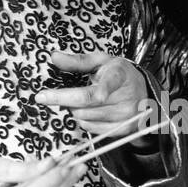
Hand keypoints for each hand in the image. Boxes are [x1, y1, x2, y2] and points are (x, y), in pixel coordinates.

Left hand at [35, 49, 157, 149]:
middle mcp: (125, 98)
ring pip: (84, 119)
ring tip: (86, 101)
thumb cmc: (119, 74)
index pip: (93, 92)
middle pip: (83, 107)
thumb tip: (54, 57)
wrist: (146, 91)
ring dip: (76, 111)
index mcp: (119, 76)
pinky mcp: (124, 129)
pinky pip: (91, 129)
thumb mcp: (101, 61)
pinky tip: (92, 111)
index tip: (42, 96)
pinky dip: (85, 120)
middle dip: (67, 101)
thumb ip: (77, 60)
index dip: (66, 96)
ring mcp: (126, 116)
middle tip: (69, 94)